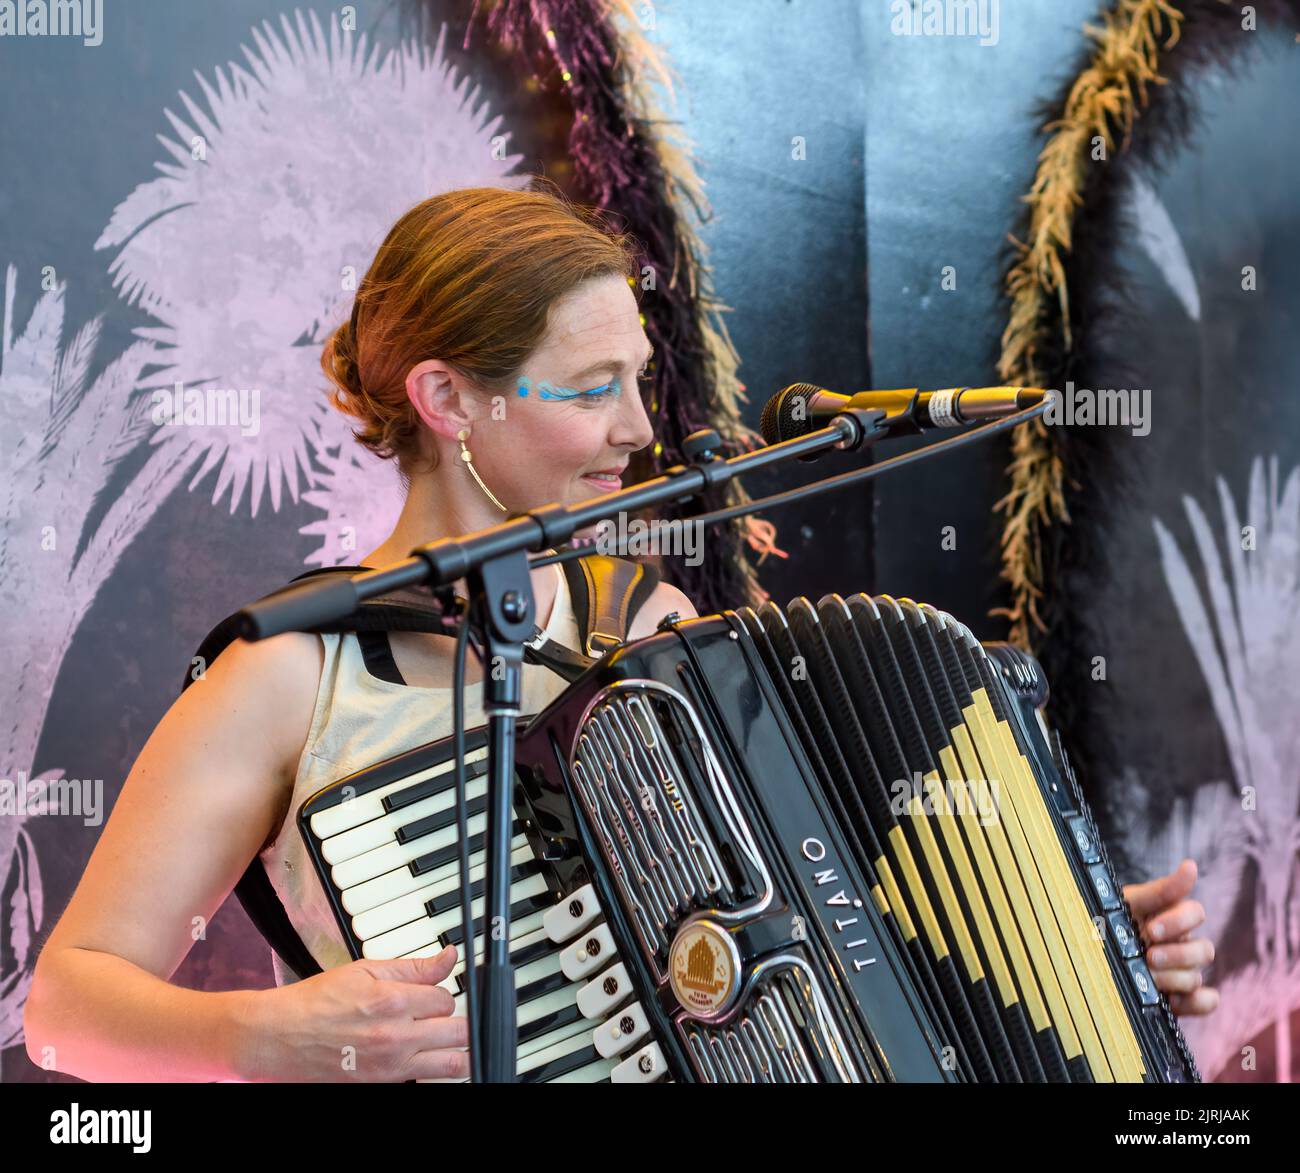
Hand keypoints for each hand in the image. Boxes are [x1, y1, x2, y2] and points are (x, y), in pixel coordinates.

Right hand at [238, 944, 469, 1080]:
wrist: (280, 1037)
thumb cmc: (318, 1002)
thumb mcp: (365, 971)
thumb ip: (413, 967)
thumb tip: (449, 956)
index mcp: (393, 1001)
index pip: (447, 998)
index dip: (443, 993)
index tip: (433, 993)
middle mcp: (396, 1037)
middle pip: (459, 1031)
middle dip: (458, 1021)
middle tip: (447, 1016)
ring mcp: (391, 1067)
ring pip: (453, 1063)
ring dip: (458, 1050)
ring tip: (452, 1040)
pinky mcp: (384, 1085)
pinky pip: (426, 1080)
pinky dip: (434, 1069)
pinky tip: (426, 1056)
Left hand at [1122, 858, 1218, 1016]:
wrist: (1084, 958)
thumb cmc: (1107, 924)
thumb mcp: (1125, 904)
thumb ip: (1159, 891)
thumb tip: (1192, 865)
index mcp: (1170, 918)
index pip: (1195, 913)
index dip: (1179, 921)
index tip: (1151, 928)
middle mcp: (1181, 944)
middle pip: (1204, 949)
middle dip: (1177, 953)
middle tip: (1149, 954)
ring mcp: (1182, 972)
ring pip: (1197, 975)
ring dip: (1174, 977)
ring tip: (1148, 976)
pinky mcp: (1180, 998)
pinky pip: (1206, 1001)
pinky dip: (1197, 1002)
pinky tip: (1172, 998)